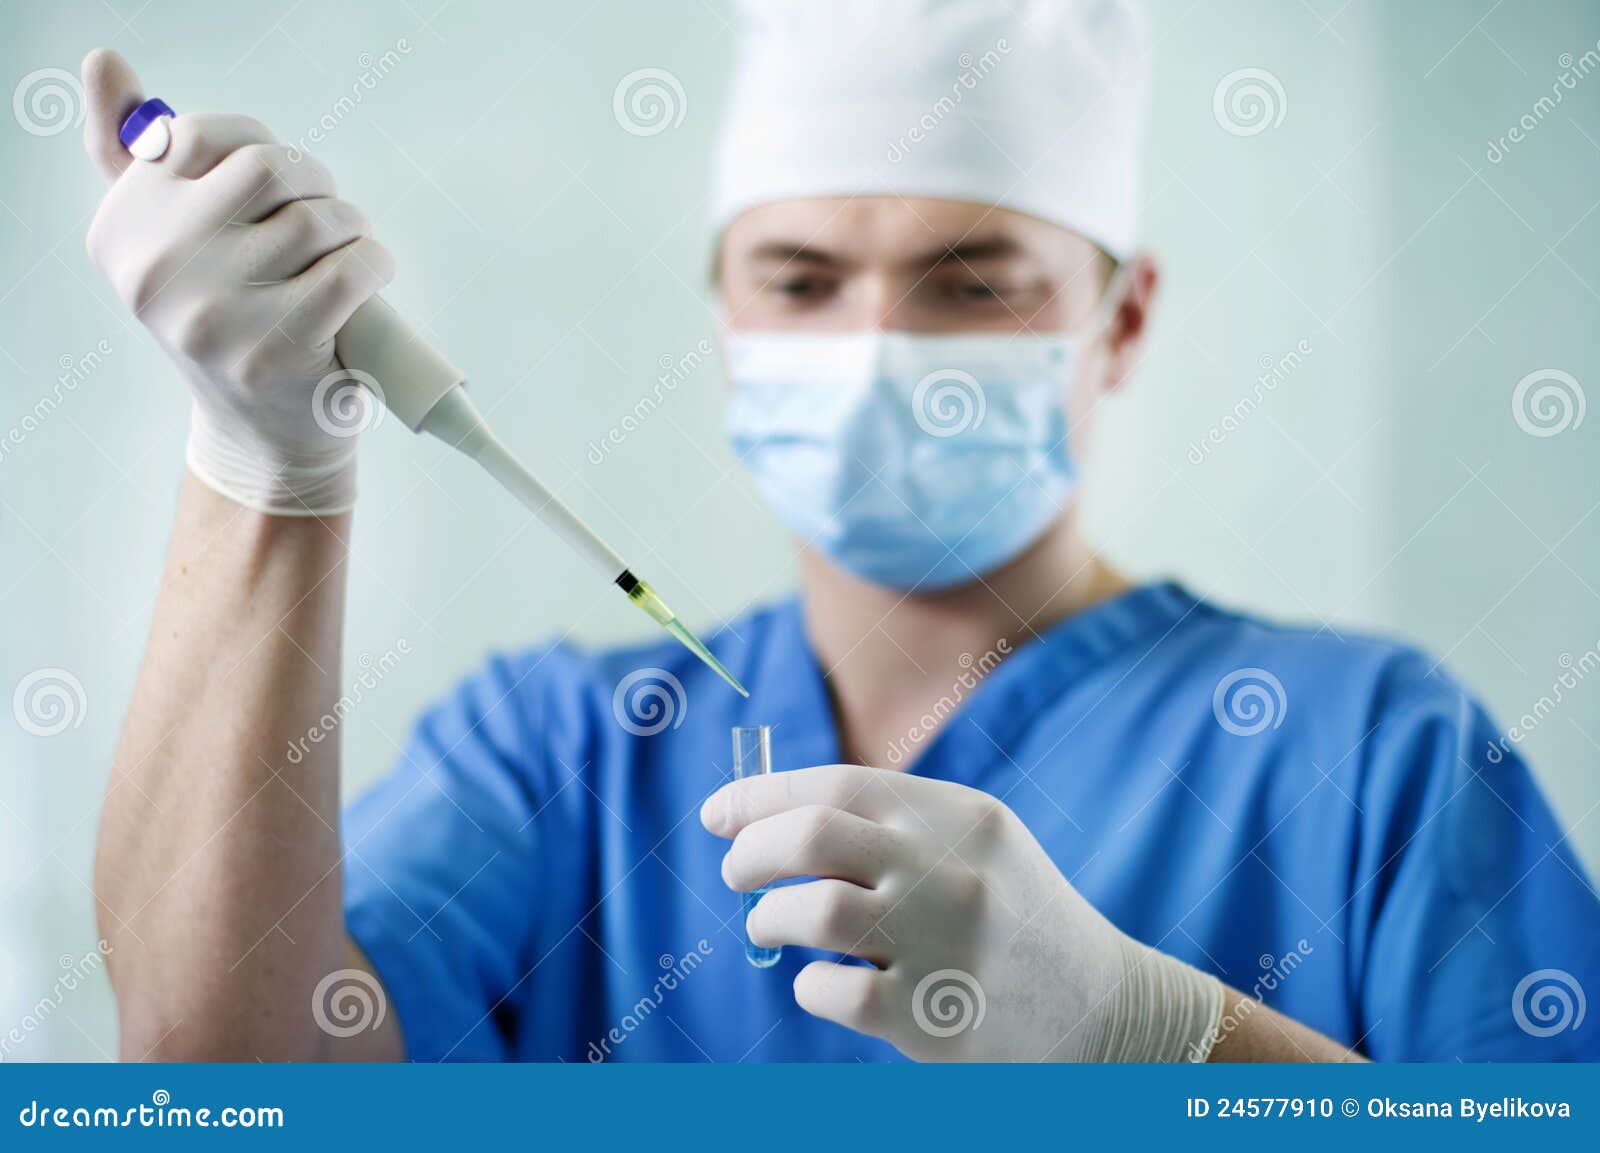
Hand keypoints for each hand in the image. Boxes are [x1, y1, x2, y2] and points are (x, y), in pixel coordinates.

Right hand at [81, 48, 392, 514]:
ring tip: (349, 247)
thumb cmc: (225, 318)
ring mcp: (215, 315)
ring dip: (351, 225)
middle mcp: (156, 271)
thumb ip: (132, 153)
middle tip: (328, 213)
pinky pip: (351, 268)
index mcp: (121, 231)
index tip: (276, 181)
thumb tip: (105, 64)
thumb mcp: (167, 242)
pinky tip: (368, 275)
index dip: (257, 147)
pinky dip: (374, 262)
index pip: (195, 135)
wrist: (261, 434)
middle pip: (267, 169)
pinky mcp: (278, 351)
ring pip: (315, 219)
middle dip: (315, 182)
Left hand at [702, 763, 1222, 1060]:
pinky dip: (809, 985)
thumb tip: (767, 813)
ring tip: (769, 928)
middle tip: (736, 871)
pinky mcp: (932, 1018)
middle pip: (810, 837)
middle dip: (750, 851)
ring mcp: (942, 944)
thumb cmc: (1014, 918)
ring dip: (768, 918)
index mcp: (956, 816)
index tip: (718, 813)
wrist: (1106, 1010)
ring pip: (810, 912)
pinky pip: (831, 990)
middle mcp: (949, 871)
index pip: (835, 784)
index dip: (760, 795)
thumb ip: (892, 821)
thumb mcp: (975, 844)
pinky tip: (824, 984)